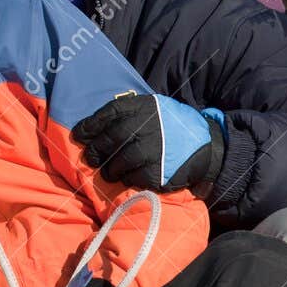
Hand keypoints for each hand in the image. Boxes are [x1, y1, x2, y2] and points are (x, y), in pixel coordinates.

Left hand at [72, 93, 225, 192]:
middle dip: (96, 150)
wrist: (207, 146)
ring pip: (118, 161)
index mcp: (145, 107)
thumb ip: (131, 114)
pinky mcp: (157, 171)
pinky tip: (129, 177)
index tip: (79, 135)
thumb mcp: (155, 110)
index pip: (109, 113)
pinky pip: (133, 177)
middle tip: (91, 158)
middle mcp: (147, 126)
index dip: (90, 125)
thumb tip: (94, 127)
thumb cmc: (174, 129)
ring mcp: (152, 149)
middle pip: (110, 138)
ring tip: (109, 172)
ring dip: (110, 169)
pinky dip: (127, 179)